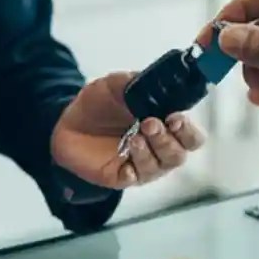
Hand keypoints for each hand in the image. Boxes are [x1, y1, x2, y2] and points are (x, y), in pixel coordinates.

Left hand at [52, 72, 204, 188]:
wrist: (67, 124)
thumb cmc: (98, 105)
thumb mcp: (115, 85)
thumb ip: (136, 82)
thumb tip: (155, 79)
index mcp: (165, 126)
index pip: (191, 136)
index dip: (187, 130)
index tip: (174, 117)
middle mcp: (159, 149)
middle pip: (180, 154)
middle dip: (168, 140)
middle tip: (149, 124)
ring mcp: (142, 165)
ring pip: (160, 167)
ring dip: (149, 151)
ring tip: (133, 137)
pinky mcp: (122, 177)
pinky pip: (134, 179)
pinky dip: (132, 171)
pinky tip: (124, 163)